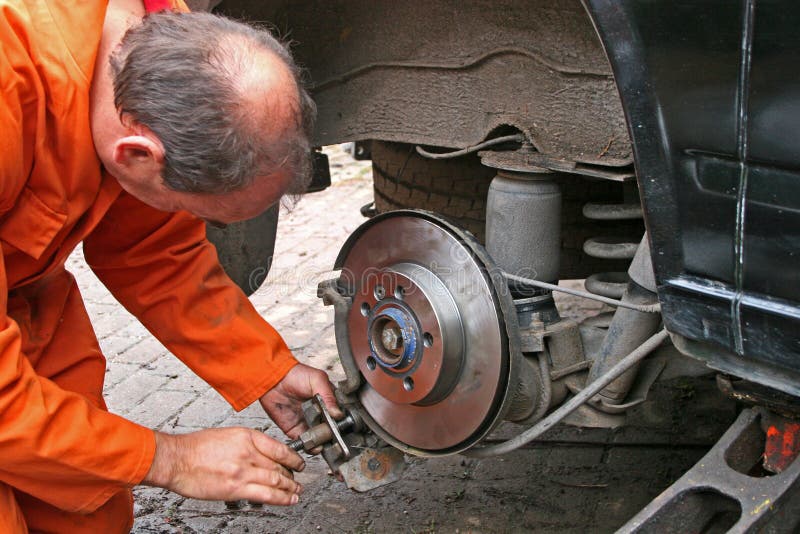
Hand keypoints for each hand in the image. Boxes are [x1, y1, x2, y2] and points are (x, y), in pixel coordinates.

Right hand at [143, 428, 303, 504]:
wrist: (177, 459)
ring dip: (291, 488)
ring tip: (297, 491)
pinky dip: (281, 498)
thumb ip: (247, 444)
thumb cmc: (195, 447)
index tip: (299, 462)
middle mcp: (249, 453)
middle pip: (280, 465)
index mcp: (247, 437)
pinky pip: (266, 494)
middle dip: (292, 475)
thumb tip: (262, 455)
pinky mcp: (236, 488)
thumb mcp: (227, 435)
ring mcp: (244, 471)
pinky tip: (289, 499)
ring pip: (277, 480)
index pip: (280, 448)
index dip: (294, 458)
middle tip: (297, 479)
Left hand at [259, 363, 341, 438]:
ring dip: (323, 444)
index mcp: (329, 402)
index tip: (344, 429)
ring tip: (324, 444)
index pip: (340, 416)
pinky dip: (310, 447)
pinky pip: (306, 443)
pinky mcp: (297, 430)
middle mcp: (321, 414)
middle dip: (334, 437)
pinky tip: (314, 446)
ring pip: (321, 439)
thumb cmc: (296, 375)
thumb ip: (329, 396)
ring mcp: (309, 423)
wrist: (273, 379)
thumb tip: (338, 414)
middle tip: (334, 439)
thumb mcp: (317, 380)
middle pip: (332, 430)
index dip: (343, 424)